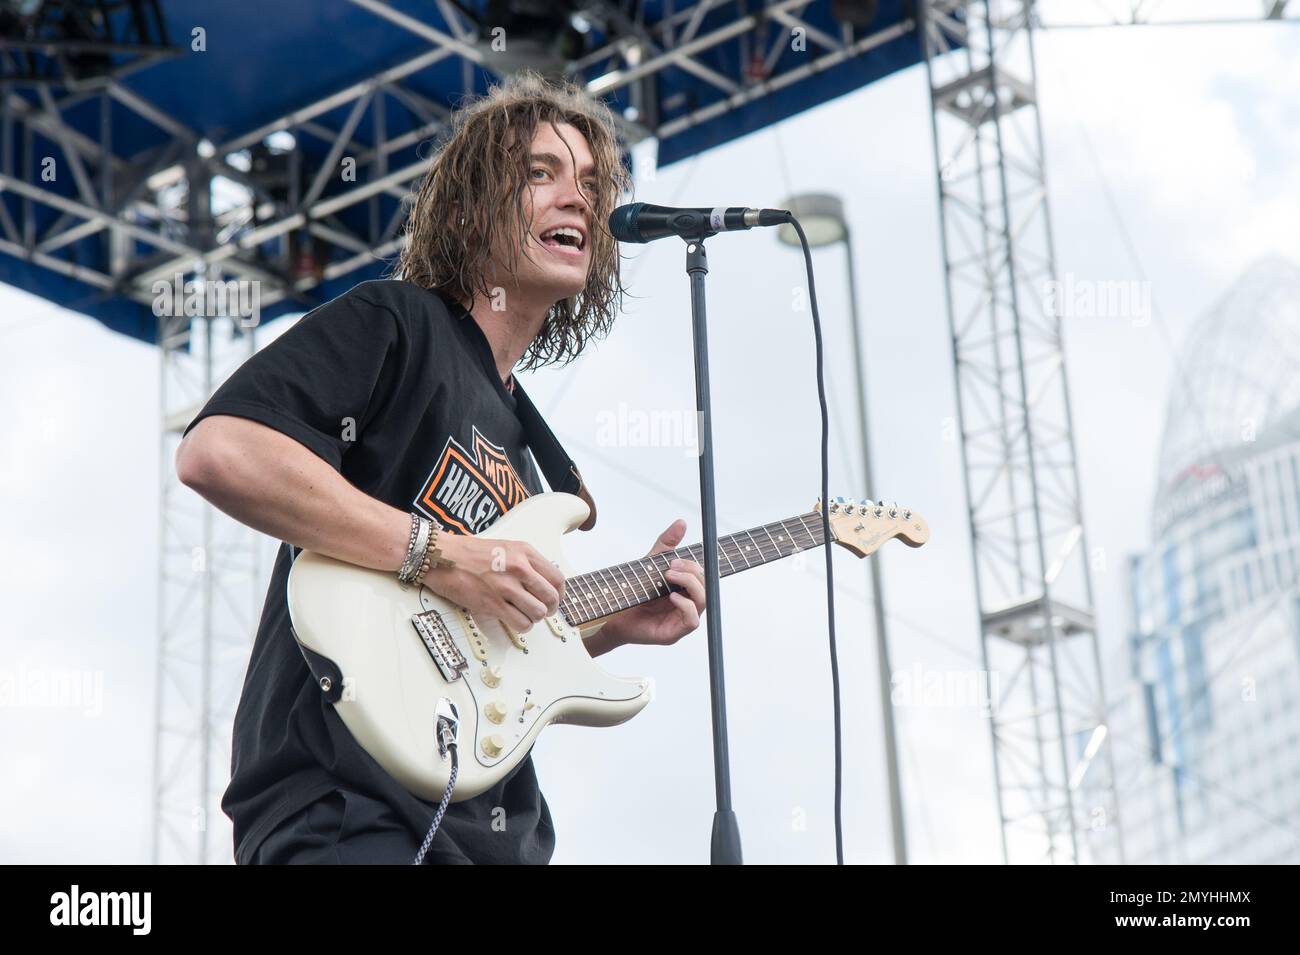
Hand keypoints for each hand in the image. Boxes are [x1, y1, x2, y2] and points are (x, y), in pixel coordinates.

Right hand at [424, 533, 565, 633]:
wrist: (443, 557)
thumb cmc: (471, 553)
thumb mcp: (507, 547)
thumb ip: (527, 563)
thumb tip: (544, 584)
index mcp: (525, 552)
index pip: (557, 578)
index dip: (559, 594)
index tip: (554, 599)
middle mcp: (519, 568)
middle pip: (551, 598)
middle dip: (549, 609)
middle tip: (541, 611)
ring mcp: (506, 586)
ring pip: (538, 613)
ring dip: (534, 618)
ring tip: (524, 614)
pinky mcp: (493, 604)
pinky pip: (521, 623)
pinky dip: (522, 625)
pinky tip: (514, 620)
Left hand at [597, 519, 705, 648]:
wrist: (610, 616)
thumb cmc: (632, 593)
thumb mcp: (650, 564)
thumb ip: (666, 545)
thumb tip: (681, 523)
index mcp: (685, 591)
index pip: (703, 576)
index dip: (696, 565)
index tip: (678, 557)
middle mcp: (687, 605)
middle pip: (707, 586)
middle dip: (692, 572)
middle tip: (672, 565)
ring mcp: (681, 621)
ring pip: (704, 601)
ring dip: (690, 585)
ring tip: (669, 575)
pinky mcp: (673, 634)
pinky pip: (692, 621)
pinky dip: (686, 606)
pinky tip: (672, 596)